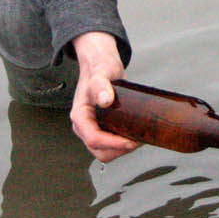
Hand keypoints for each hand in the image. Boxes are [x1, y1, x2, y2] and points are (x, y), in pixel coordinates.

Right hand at [69, 31, 138, 162]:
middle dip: (120, 149)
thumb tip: (105, 100)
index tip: (131, 141)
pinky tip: (136, 134)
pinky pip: (111, 146)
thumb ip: (101, 85)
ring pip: (106, 152)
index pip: (94, 139)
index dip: (113, 143)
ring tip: (139, 137)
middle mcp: (84, 126)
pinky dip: (123, 145)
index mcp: (80, 115)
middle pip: (100, 151)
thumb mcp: (101, 73)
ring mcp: (92, 128)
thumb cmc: (100, 68)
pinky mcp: (102, 129)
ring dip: (122, 149)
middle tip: (138, 140)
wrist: (101, 65)